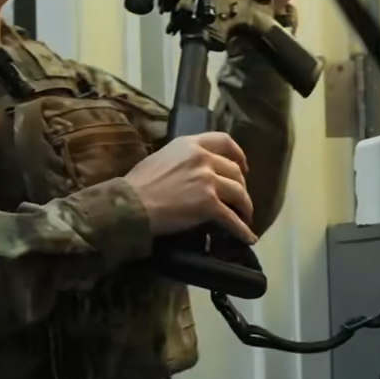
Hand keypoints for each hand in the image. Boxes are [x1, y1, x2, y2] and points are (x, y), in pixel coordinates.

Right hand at [124, 133, 255, 242]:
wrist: (131, 204)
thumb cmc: (138, 183)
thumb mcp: (162, 157)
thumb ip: (184, 158)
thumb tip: (194, 169)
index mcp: (191, 145)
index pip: (224, 141)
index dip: (239, 155)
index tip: (243, 167)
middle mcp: (203, 159)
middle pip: (235, 171)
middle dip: (242, 187)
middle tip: (240, 199)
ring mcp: (208, 181)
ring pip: (239, 193)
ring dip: (245, 207)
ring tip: (245, 217)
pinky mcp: (209, 204)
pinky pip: (232, 219)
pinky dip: (243, 230)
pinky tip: (248, 237)